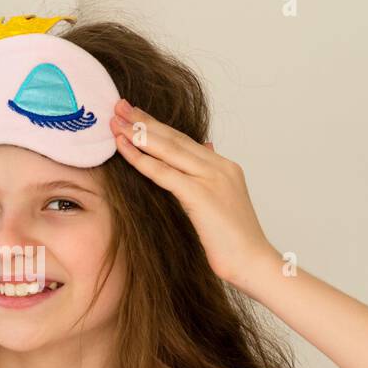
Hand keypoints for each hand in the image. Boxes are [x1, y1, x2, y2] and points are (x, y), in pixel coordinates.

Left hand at [109, 97, 276, 285]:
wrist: (252, 262)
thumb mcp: (221, 202)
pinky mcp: (201, 195)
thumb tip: (205, 148)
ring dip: (138, 132)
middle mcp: (219, 166)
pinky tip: (124, 147)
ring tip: (115, 119)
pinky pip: (164, 172)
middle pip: (174, 137)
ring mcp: (211, 178)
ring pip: (168, 148)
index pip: (184, 140)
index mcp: (224, 166)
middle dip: (144, 120)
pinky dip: (142, 159)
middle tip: (118, 104)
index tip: (135, 113)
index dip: (158, 125)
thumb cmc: (234, 241)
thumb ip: (209, 176)